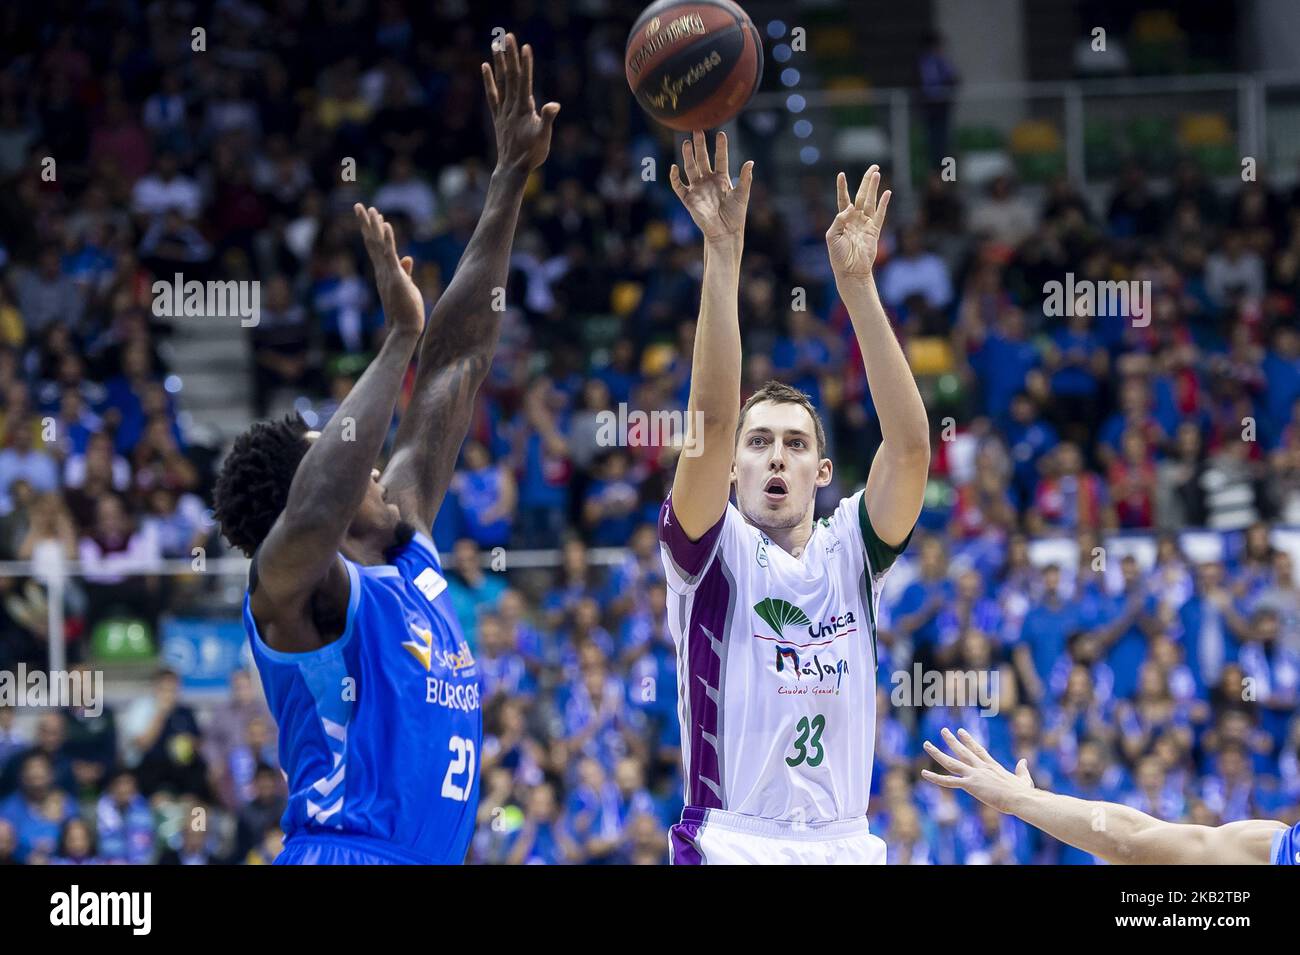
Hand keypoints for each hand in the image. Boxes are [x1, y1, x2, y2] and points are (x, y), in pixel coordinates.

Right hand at [354, 204, 424, 337]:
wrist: (404, 329)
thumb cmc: (406, 311)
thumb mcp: (406, 286)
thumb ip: (405, 271)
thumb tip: (407, 258)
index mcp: (384, 272)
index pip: (377, 247)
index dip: (375, 230)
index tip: (374, 215)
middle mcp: (381, 271)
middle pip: (372, 242)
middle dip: (366, 223)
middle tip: (359, 205)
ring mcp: (386, 273)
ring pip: (377, 245)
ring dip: (373, 226)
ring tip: (369, 208)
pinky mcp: (394, 277)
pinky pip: (389, 255)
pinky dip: (388, 239)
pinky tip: (386, 225)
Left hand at [482, 33, 559, 171]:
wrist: (513, 169)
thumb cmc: (532, 154)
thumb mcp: (544, 138)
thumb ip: (547, 120)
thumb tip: (554, 105)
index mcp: (524, 110)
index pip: (525, 82)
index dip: (525, 64)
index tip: (526, 47)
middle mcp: (512, 107)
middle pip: (511, 77)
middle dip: (510, 56)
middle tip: (508, 36)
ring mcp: (503, 111)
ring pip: (501, 82)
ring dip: (499, 62)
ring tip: (496, 44)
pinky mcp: (498, 116)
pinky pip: (492, 95)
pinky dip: (488, 81)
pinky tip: (485, 66)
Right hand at [670, 131, 753, 243]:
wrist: (725, 233)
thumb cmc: (735, 216)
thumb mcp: (742, 195)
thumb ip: (745, 179)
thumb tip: (750, 162)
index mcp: (722, 179)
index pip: (720, 158)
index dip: (720, 147)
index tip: (721, 134)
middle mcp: (708, 181)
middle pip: (703, 159)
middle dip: (700, 145)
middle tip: (697, 130)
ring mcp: (697, 189)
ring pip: (690, 168)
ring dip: (688, 156)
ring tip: (687, 142)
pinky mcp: (689, 199)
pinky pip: (678, 186)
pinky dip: (674, 178)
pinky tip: (674, 167)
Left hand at [826, 166, 890, 278]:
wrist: (850, 270)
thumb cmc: (838, 256)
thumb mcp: (832, 236)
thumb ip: (838, 220)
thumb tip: (850, 207)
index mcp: (843, 219)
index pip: (843, 199)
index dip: (842, 187)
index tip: (841, 175)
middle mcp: (855, 219)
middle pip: (862, 195)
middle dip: (867, 181)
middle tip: (874, 167)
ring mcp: (866, 224)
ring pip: (871, 201)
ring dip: (874, 187)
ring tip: (878, 173)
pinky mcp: (874, 231)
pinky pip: (880, 215)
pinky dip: (884, 204)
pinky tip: (887, 193)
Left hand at [921, 727, 1034, 814]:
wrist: (1020, 798)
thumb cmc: (1024, 792)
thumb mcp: (1024, 778)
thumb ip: (1022, 770)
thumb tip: (1023, 761)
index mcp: (992, 766)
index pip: (977, 750)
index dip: (968, 741)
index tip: (961, 732)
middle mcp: (981, 767)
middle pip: (962, 751)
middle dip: (951, 741)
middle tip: (943, 731)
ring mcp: (974, 774)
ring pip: (950, 762)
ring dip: (937, 753)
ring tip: (926, 744)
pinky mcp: (970, 784)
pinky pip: (948, 781)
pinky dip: (935, 778)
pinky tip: (924, 773)